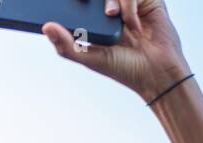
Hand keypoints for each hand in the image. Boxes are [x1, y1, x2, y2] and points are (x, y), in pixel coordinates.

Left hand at [42, 0, 190, 102]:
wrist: (156, 75)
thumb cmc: (125, 69)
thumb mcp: (89, 58)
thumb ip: (66, 45)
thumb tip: (46, 27)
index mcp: (97, 18)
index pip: (82, 1)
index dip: (76, 0)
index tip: (73, 2)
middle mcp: (113, 7)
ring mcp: (130, 3)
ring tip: (112, 16)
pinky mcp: (148, 1)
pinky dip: (129, 6)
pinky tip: (132, 25)